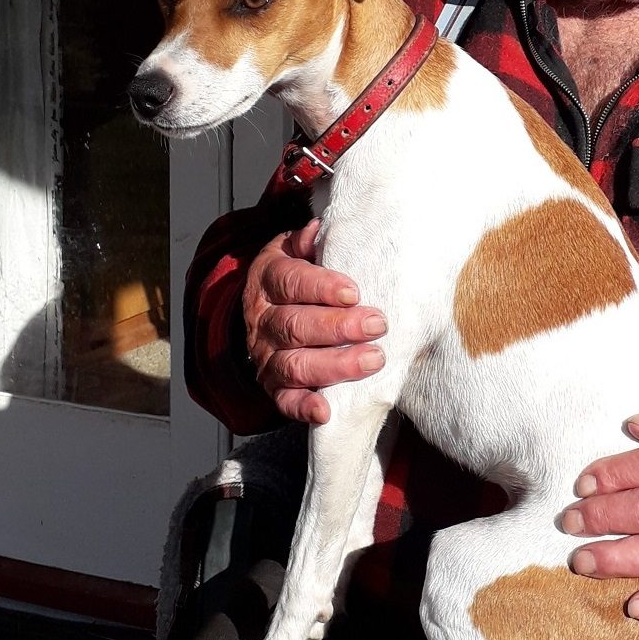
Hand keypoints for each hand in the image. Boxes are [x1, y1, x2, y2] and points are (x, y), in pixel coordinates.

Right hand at [243, 219, 386, 423]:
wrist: (267, 307)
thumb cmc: (297, 274)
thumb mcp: (298, 249)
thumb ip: (310, 240)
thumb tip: (320, 228)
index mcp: (268, 279)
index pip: (290, 282)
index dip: (322, 288)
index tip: (354, 292)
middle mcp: (261, 319)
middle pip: (295, 326)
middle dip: (338, 327)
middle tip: (376, 325)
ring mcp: (265, 355)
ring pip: (293, 364)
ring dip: (334, 365)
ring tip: (372, 360)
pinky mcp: (273, 385)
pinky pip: (283, 401)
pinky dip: (303, 407)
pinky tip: (326, 410)